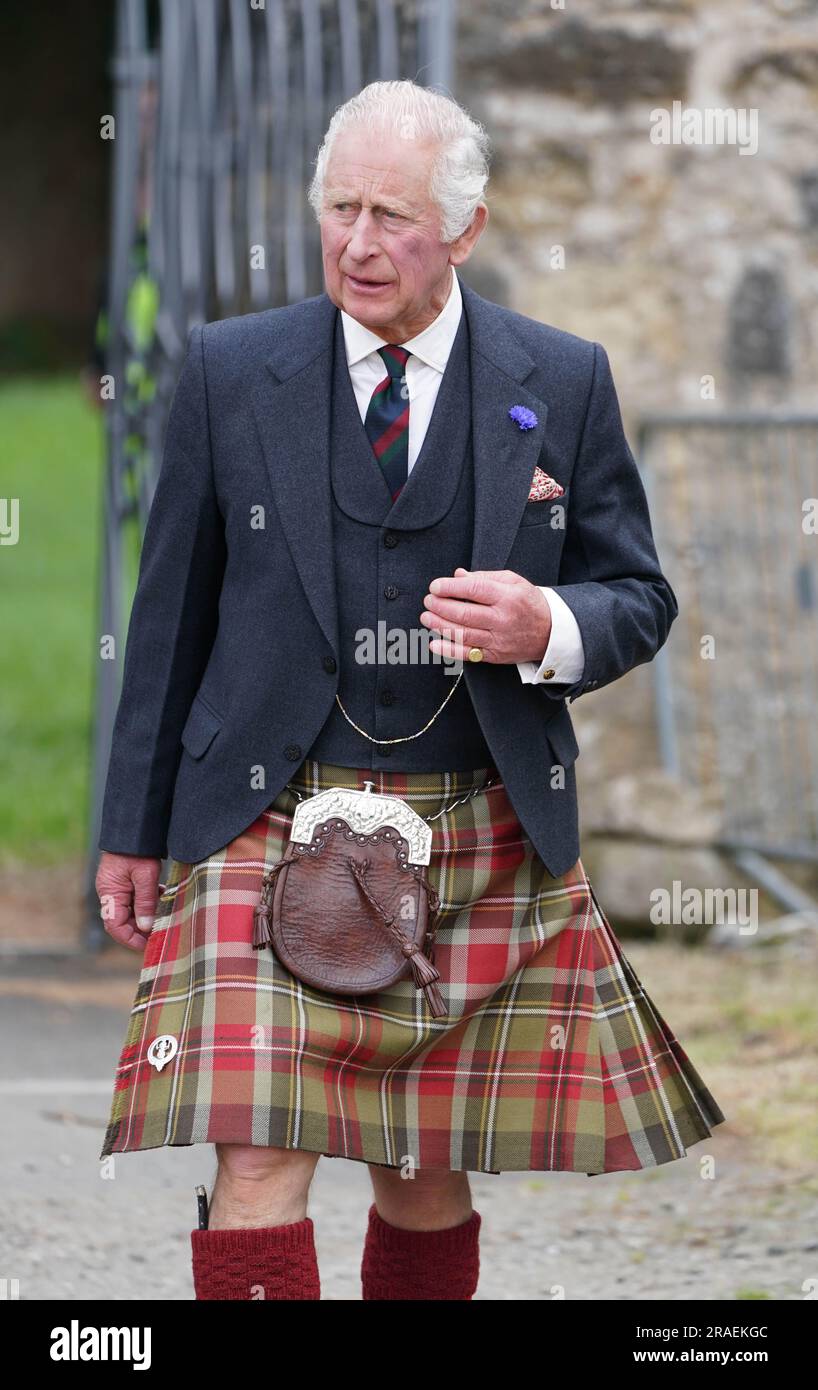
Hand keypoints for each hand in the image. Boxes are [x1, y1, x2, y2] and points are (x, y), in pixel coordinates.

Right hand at [95, 853, 162, 951]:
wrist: (135, 825)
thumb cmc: (138, 849)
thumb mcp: (145, 876)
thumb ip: (145, 902)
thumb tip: (145, 927)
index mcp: (109, 892)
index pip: (114, 926)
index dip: (130, 939)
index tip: (148, 944)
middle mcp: (110, 892)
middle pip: (122, 921)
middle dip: (140, 929)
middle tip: (160, 932)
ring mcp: (117, 887)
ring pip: (131, 910)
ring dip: (146, 915)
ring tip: (163, 914)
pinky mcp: (126, 881)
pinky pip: (135, 899)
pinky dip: (148, 902)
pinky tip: (162, 898)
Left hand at [420, 567, 551, 664]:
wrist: (551, 633)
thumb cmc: (529, 604)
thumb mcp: (514, 582)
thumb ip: (485, 577)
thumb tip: (458, 575)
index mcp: (507, 596)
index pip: (474, 589)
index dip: (451, 587)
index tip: (435, 586)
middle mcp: (502, 619)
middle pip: (465, 613)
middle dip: (441, 606)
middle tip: (428, 601)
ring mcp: (498, 640)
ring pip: (464, 634)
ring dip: (441, 625)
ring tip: (427, 617)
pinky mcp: (495, 656)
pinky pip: (469, 654)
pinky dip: (449, 650)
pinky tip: (435, 643)